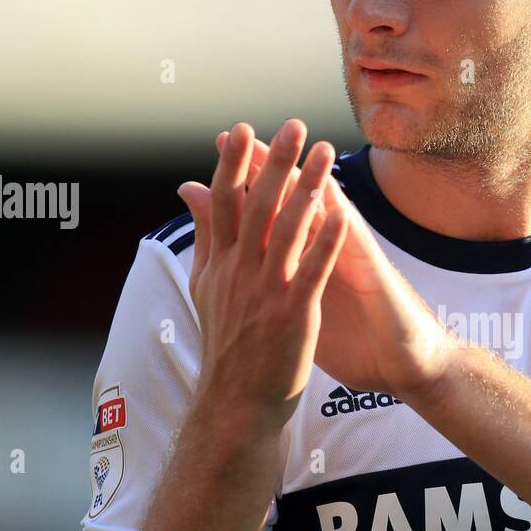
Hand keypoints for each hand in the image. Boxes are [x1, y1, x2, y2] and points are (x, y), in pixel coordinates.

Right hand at [175, 120, 348, 430]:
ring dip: (308, 188)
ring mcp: (265, 294)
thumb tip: (188, 188)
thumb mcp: (206, 286)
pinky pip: (313, 269)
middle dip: (274, 162)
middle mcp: (237, 273)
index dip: (232, 164)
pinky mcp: (293, 315)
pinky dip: (327, 239)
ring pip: (286, 230)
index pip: (222, 203)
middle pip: (255, 206)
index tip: (241, 129)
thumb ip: (204, 235)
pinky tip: (342, 211)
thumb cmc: (227, 344)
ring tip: (326, 154)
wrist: (236, 404)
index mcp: (218, 264)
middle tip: (294, 126)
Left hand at [202, 122, 459, 402]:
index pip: (268, 210)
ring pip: (327, 214)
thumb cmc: (354, 337)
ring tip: (290, 147)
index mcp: (302, 256)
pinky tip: (336, 209)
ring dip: (311, 181)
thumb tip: (245, 253)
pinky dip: (345, 232)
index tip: (221, 147)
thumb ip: (276, 275)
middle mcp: (326, 248)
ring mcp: (351, 259)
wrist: (399, 363)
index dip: (242, 180)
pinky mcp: (374, 278)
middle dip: (266, 168)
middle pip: (291, 200)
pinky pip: (358, 254)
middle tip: (242, 135)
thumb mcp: (301, 305)